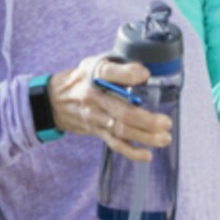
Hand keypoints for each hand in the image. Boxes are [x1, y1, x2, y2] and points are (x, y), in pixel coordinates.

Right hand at [47, 56, 172, 161]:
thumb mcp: (95, 64)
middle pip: (121, 111)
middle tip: (166, 122)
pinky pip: (114, 143)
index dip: (128, 73)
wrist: (52, 100)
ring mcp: (94, 117)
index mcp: (94, 74)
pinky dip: (131, 151)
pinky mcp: (95, 130)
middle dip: (146, 120)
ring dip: (144, 137)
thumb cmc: (82, 79)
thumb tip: (144, 74)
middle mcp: (93, 97)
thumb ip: (119, 67)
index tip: (145, 75)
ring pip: (120, 130)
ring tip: (164, 138)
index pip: (109, 72)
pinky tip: (146, 155)